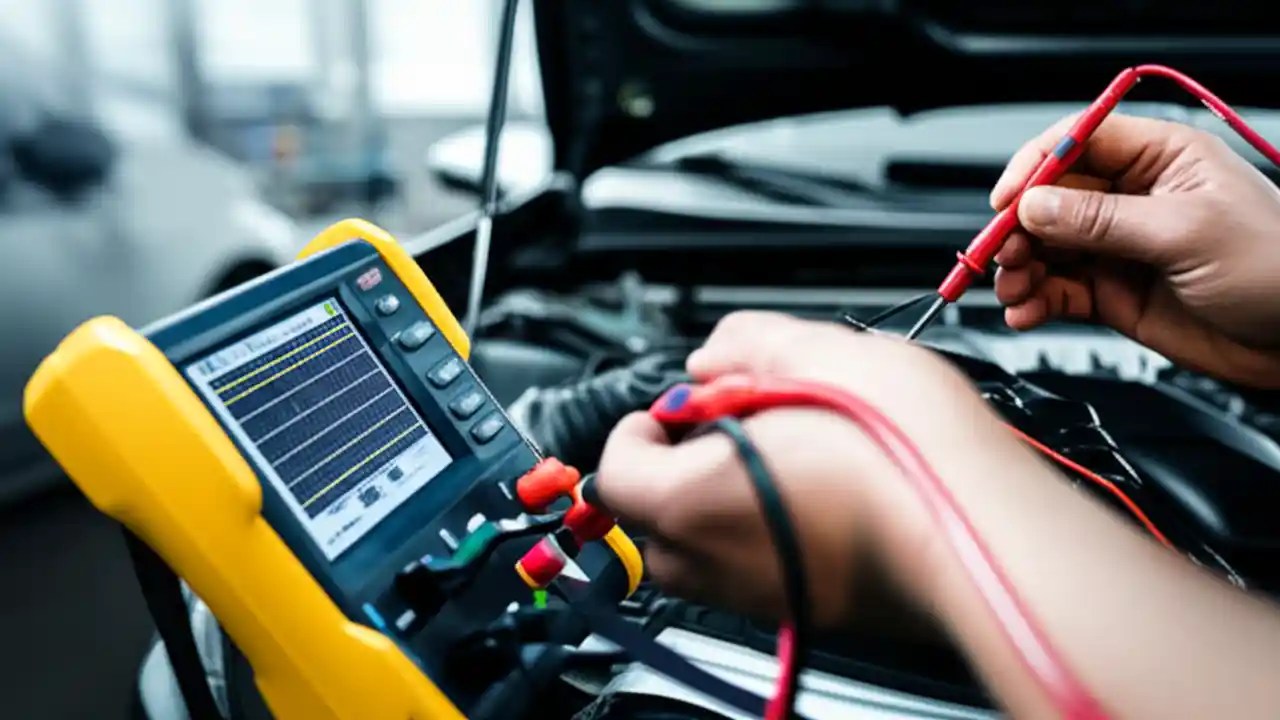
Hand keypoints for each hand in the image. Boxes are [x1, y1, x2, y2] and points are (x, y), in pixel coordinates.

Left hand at [592, 311, 1008, 628]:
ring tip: (783, 456)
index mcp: (695, 501)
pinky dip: (764, 532)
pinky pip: (754, 572)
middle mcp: (718, 563)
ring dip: (719, 501)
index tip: (683, 407)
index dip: (644, 427)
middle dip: (675, 468)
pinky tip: (819, 492)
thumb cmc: (910, 453)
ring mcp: (764, 595)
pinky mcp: (808, 610)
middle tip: (732, 426)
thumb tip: (708, 359)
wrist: (989, 526)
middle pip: (651, 521)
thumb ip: (740, 347)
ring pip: (700, 552)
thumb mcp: (816, 353)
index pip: (616, 471)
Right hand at [992, 112, 1279, 387]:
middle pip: (1050, 201)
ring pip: (1047, 249)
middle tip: (1001, 256)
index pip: (1079, 143)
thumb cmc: (1276, 268)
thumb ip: (1102, 221)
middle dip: (1017, 228)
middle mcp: (1134, 199)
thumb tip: (1036, 207)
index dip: (1036, 166)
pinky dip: (1035, 302)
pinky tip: (1025, 312)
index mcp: (1159, 160)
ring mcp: (1120, 248)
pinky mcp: (1114, 293)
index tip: (1006, 200)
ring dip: (1020, 269)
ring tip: (1013, 290)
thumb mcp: (1184, 233)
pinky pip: (1058, 291)